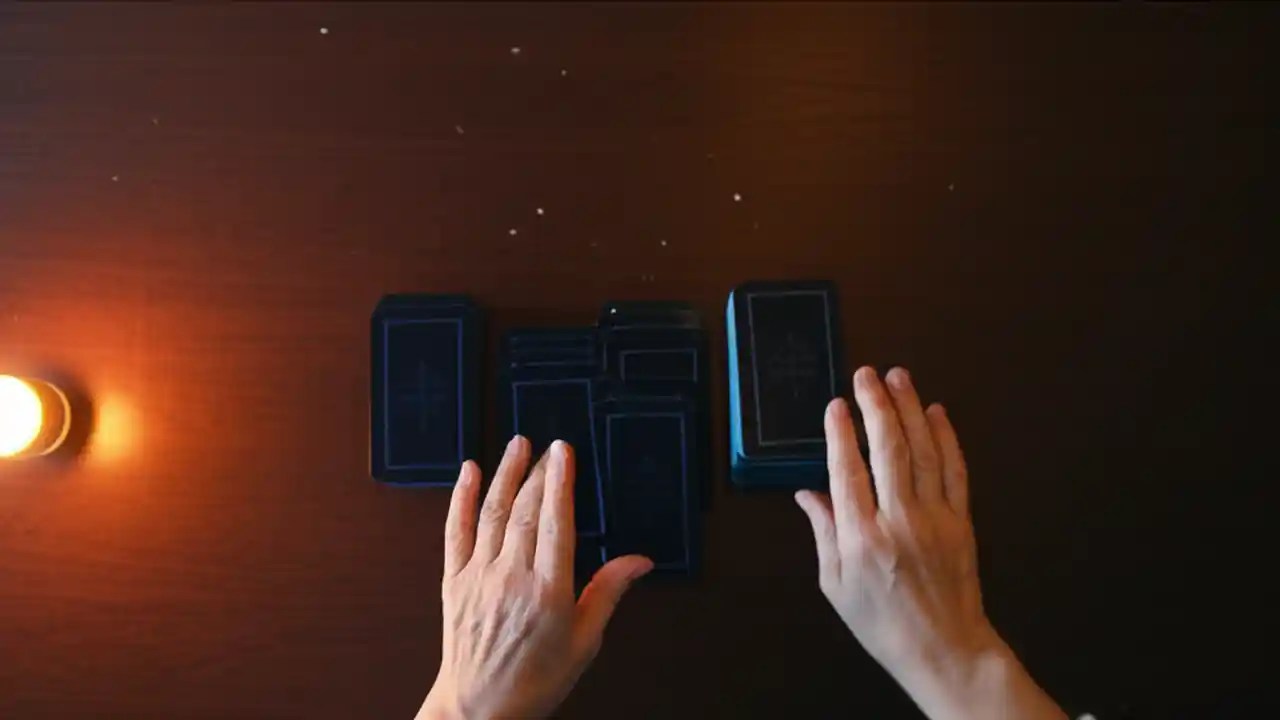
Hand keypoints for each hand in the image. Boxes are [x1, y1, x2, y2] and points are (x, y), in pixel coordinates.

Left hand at [419, 437, 653, 719]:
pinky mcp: (454, 581)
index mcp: (548, 591)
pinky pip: (456, 531)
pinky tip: (469, 472)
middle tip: (550, 446)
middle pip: (527, 511)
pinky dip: (461, 498)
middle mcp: (511, 577)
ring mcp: (478, 576)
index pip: (556, 522)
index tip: (565, 452)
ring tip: (518, 445)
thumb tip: (639, 561)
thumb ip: (608, 593)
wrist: (478, 708)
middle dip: (540, 473)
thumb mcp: (584, 642)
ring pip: (493, 512)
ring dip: (506, 473)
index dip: (560, 482)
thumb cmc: (534, 680)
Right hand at [795, 367, 1064, 719]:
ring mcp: (935, 518)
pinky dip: (946, 438)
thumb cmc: (881, 622)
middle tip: (867, 374)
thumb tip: (808, 493)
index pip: (848, 471)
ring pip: (922, 451)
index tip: (836, 405)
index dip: (841, 434)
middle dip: (876, 406)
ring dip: (910, 409)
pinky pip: (954, 470)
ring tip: (899, 377)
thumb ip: (823, 533)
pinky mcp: (961, 520)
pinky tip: (936, 412)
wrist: (943, 648)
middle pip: (888, 450)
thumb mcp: (835, 584)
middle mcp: (898, 521)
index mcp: (860, 538)